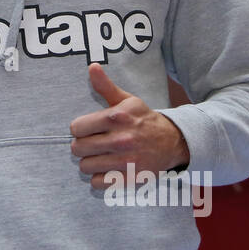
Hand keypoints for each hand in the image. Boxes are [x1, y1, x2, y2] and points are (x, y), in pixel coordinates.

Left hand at [70, 63, 189, 188]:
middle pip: (77, 148)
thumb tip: (92, 66)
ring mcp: (125, 161)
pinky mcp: (129, 178)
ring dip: (90, 162)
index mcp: (116, 118)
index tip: (88, 130)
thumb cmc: (143, 120)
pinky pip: (97, 183)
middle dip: (82, 146)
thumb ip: (105, 86)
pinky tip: (108, 169)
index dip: (79, 129)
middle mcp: (120, 140)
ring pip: (85, 167)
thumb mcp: (127, 100)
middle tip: (93, 144)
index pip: (76, 128)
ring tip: (100, 156)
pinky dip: (99, 178)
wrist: (172, 142)